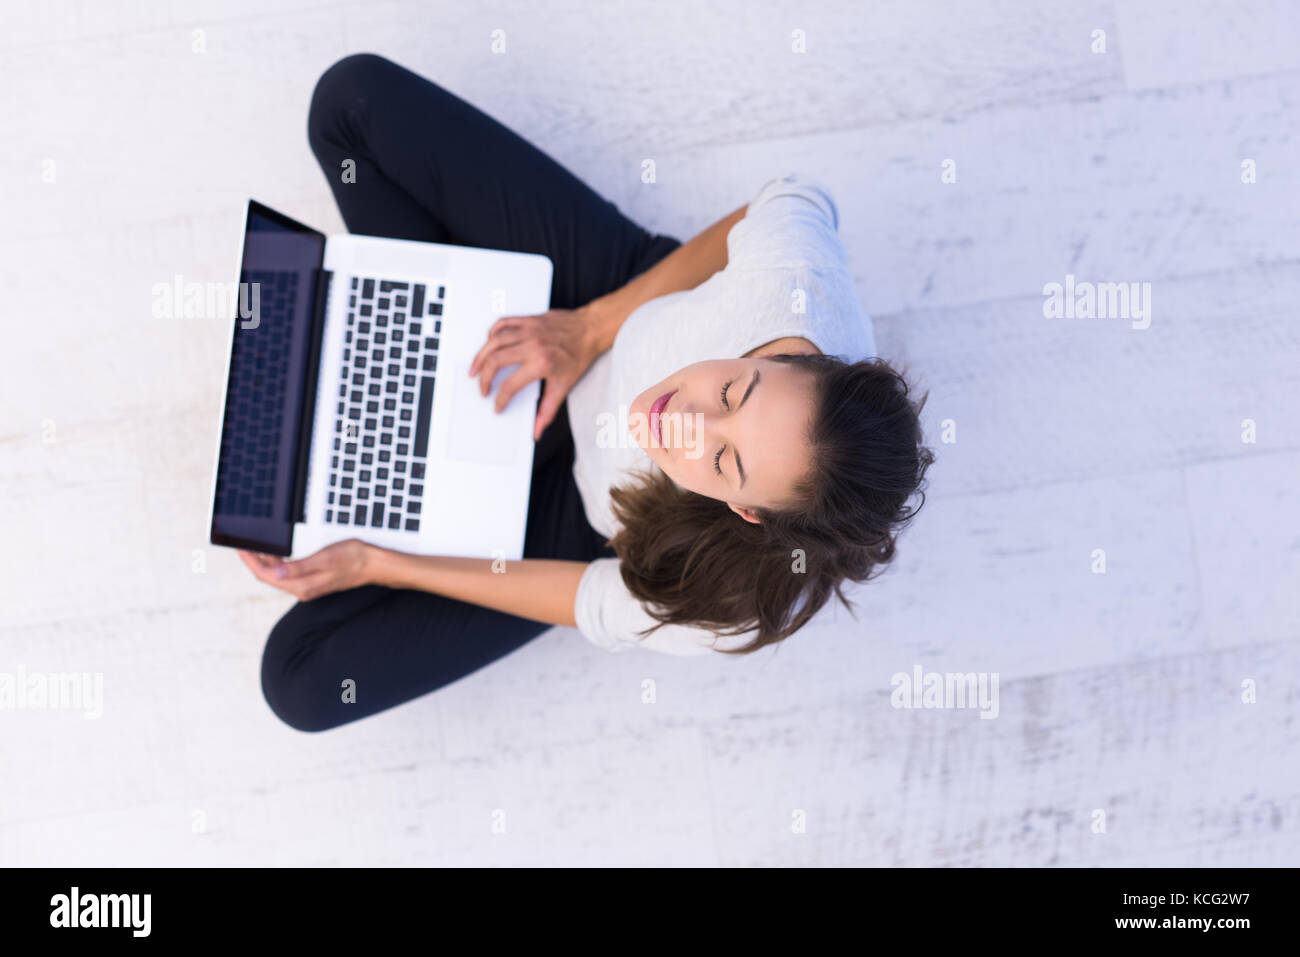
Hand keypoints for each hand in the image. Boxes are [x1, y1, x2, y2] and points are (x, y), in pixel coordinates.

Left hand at [237, 539, 374, 600]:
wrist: (374, 564)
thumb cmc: (353, 558)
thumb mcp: (325, 558)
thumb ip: (298, 567)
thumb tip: (273, 573)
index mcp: (303, 585)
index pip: (266, 575)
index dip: (250, 561)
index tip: (240, 547)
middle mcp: (303, 589)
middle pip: (268, 577)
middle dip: (254, 561)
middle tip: (244, 543)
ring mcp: (307, 586)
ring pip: (277, 576)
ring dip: (266, 561)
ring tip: (257, 545)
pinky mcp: (312, 580)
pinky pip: (287, 574)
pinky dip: (278, 563)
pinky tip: (277, 553)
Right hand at [468, 304, 604, 440]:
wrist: (590, 330)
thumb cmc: (578, 356)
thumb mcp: (564, 387)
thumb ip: (547, 411)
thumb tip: (537, 431)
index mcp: (541, 364)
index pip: (510, 385)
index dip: (500, 399)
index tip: (498, 405)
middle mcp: (532, 345)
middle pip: (495, 361)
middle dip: (484, 378)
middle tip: (482, 388)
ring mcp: (528, 330)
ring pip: (494, 341)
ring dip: (481, 356)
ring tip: (475, 369)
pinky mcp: (528, 319)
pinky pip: (502, 324)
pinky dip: (491, 334)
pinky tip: (488, 345)